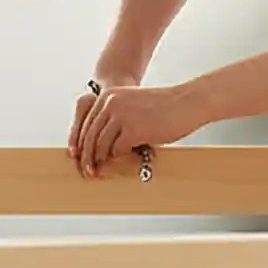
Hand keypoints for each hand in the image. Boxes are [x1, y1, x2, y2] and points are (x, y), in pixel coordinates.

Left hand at [72, 84, 205, 176]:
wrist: (187, 102)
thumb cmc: (165, 106)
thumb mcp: (133, 104)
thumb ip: (117, 118)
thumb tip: (103, 144)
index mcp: (109, 95)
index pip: (87, 123)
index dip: (82, 143)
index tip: (81, 157)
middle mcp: (111, 103)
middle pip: (90, 135)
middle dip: (87, 156)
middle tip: (87, 170)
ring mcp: (121, 116)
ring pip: (101, 145)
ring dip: (100, 161)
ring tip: (100, 171)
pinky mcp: (133, 130)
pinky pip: (117, 150)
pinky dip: (117, 159)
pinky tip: (121, 163)